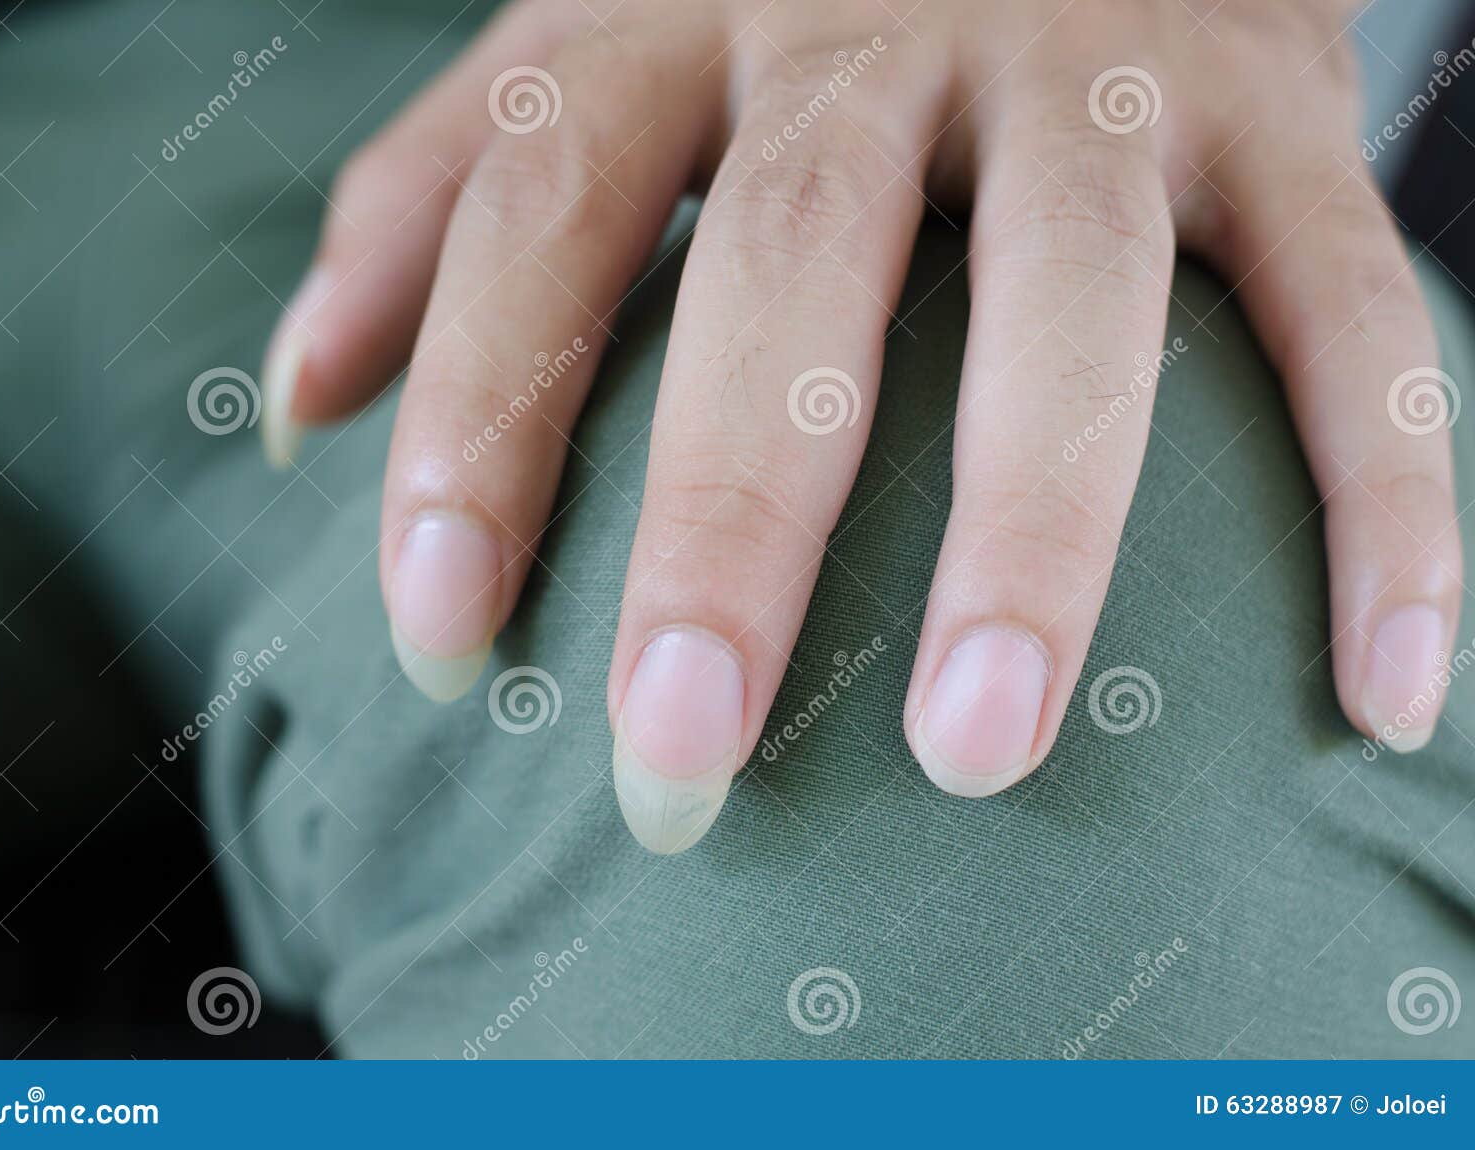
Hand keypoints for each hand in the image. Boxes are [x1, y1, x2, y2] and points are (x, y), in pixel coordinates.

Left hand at [259, 0, 1460, 852]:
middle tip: (678, 756)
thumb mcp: (594, 41)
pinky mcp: (1281, 111)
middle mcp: (883, 23)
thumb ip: (438, 200)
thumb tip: (301, 400)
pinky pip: (1352, 309)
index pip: (540, 213)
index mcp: (685, 11)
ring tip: (981, 757)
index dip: (475, 423)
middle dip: (729, 519)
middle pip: (788, 274)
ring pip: (1073, 303)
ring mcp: (1101, 66)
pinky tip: (1383, 688)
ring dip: (1034, 531)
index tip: (440, 641)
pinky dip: (1388, 497)